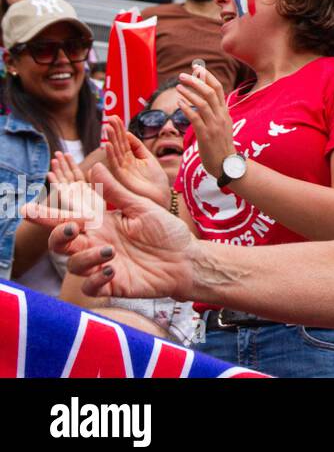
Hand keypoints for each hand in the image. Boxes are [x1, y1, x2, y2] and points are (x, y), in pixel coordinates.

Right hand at [22, 163, 193, 299]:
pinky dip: (95, 279)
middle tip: (73, 228)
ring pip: (73, 264)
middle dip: (59, 235)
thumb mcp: (142, 207)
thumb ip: (117, 191)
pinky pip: (90, 286)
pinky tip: (112, 269)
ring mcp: (102, 265)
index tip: (29, 208)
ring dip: (86, 257)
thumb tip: (96, 165)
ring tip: (110, 251)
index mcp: (101, 223)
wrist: (186, 258)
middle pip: (62, 243)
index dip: (48, 213)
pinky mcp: (112, 284)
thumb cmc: (165, 230)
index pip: (69, 217)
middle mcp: (96, 243)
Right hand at [102, 114, 170, 208]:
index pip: (122, 141)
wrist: (161, 198)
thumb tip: (127, 133)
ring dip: (111, 139)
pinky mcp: (122, 179)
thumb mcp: (149, 159)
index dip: (119, 129)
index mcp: (129, 159)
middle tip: (110, 117)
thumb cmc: (156, 182)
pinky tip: (109, 144)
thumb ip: (138, 147)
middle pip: (117, 144)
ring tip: (108, 126)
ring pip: (115, 152)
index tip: (114, 117)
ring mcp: (121, 171)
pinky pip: (115, 165)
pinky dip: (112, 154)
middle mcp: (123, 164)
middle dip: (114, 131)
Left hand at [177, 68, 233, 178]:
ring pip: (202, 103)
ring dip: (189, 93)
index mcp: (225, 112)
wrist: (226, 164)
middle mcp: (221, 116)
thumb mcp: (222, 125)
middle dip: (196, 81)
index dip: (208, 76)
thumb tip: (206, 99)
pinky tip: (179, 103)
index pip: (218, 88)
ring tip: (178, 87)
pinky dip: (187, 108)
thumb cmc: (221, 145)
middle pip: (210, 92)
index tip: (197, 68)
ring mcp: (214, 125)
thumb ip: (216, 112)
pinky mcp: (206, 135)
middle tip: (182, 76)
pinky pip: (196, 118)